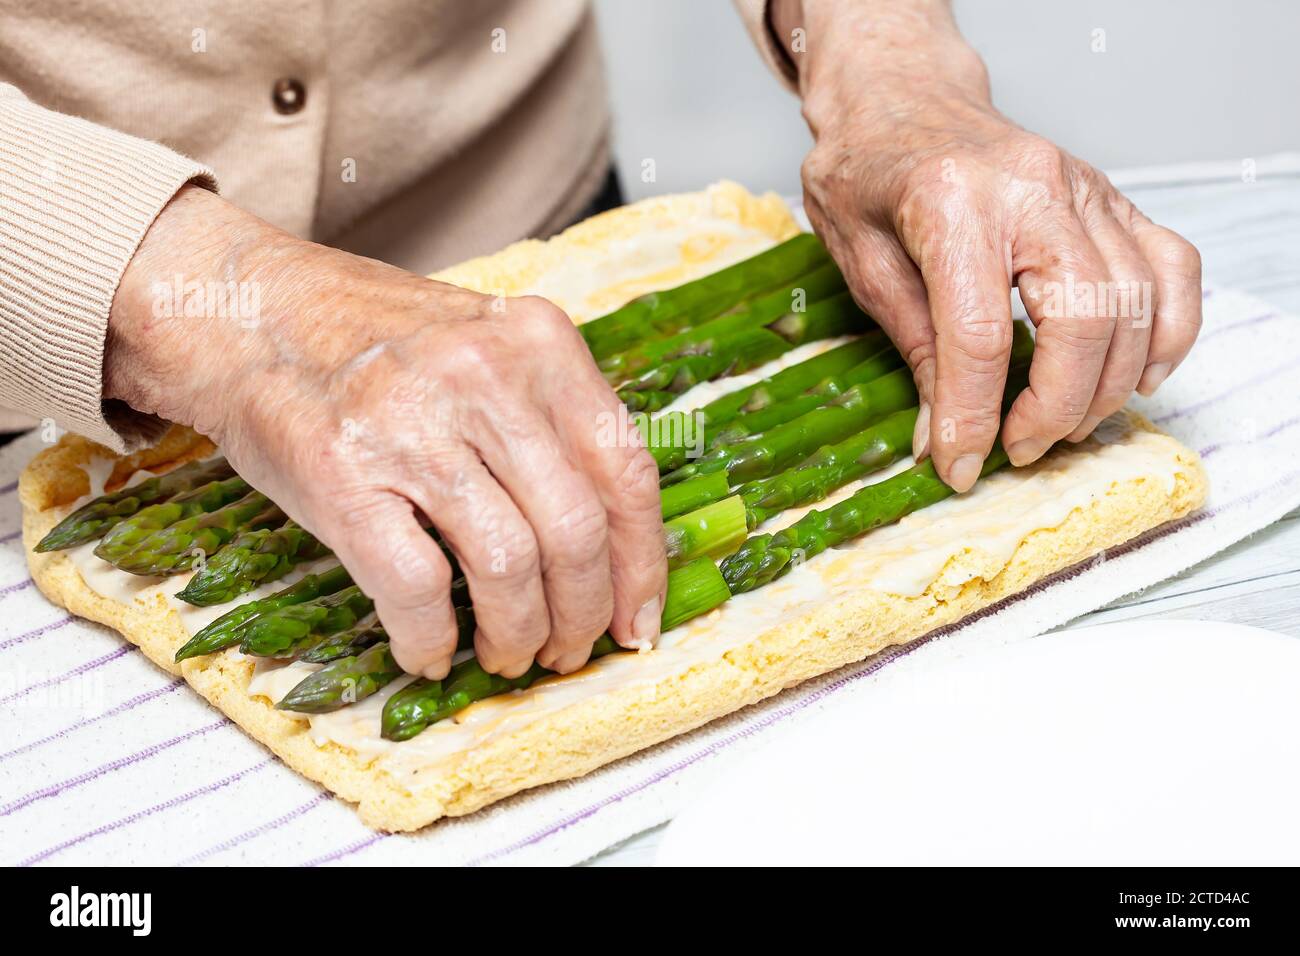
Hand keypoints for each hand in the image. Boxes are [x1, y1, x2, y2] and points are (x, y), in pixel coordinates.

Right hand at [106, 187, 665, 677]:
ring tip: (506, 655)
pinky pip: (416, 588)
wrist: (249, 310)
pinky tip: (428, 652)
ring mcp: (413, 426)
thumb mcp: (488, 346)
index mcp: (540, 344)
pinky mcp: (344, 476)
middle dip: (582, 614)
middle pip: (575, 531)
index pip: (626, 472)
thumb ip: (552, 420)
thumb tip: (611, 545)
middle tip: (567, 650)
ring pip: (508, 567)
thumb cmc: (380, 343)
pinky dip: (431, 639)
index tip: (636, 618)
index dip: (641, 563)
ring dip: (516, 635)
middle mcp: (486, 378)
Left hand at [773, 0, 1201, 489]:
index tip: (959, 466)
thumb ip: (912, 346)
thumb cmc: (868, 171)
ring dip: (1105, 386)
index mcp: (951, 201)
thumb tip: (943, 436)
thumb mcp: (860, 261)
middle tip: (1018, 448)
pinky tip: (1132, 376)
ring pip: (1136, 302)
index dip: (972, 416)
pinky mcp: (1110, 197)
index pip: (978, 334)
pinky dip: (1166, 333)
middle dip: (1055, 406)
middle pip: (1083, 319)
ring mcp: (1083, 189)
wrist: (901, 99)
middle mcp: (1032, 188)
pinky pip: (1171, 268)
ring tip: (1059, 425)